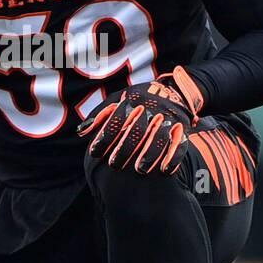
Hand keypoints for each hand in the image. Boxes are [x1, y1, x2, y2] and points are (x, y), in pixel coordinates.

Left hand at [77, 66, 203, 175]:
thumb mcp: (117, 99)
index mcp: (132, 100)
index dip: (104, 136)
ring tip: (140, 170)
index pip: (116, 118)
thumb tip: (80, 132)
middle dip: (125, 148)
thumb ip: (99, 115)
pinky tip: (165, 171)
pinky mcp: (182, 127)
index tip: (94, 153)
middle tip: (114, 165)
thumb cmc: (136, 100)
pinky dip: (174, 157)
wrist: (172, 91)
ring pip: (160, 137)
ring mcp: (167, 117)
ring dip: (150, 154)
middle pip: (137, 129)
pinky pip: (180, 142)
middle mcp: (150, 108)